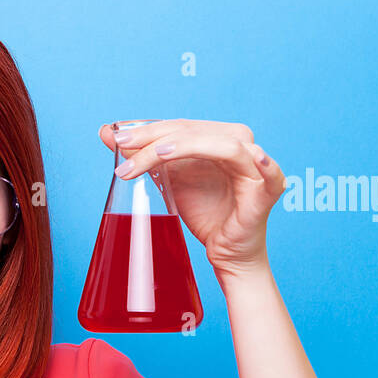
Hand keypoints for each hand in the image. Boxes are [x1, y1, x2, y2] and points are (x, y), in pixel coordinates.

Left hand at [99, 119, 284, 280]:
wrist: (225, 251)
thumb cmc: (203, 212)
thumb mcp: (168, 180)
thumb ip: (143, 155)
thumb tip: (107, 132)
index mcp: (218, 136)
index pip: (179, 126)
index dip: (147, 129)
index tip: (115, 137)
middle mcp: (239, 143)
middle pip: (194, 131)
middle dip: (155, 138)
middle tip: (121, 147)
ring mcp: (255, 166)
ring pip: (220, 145)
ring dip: (186, 146)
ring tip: (156, 155)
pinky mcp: (266, 192)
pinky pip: (269, 174)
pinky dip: (264, 164)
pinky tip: (255, 156)